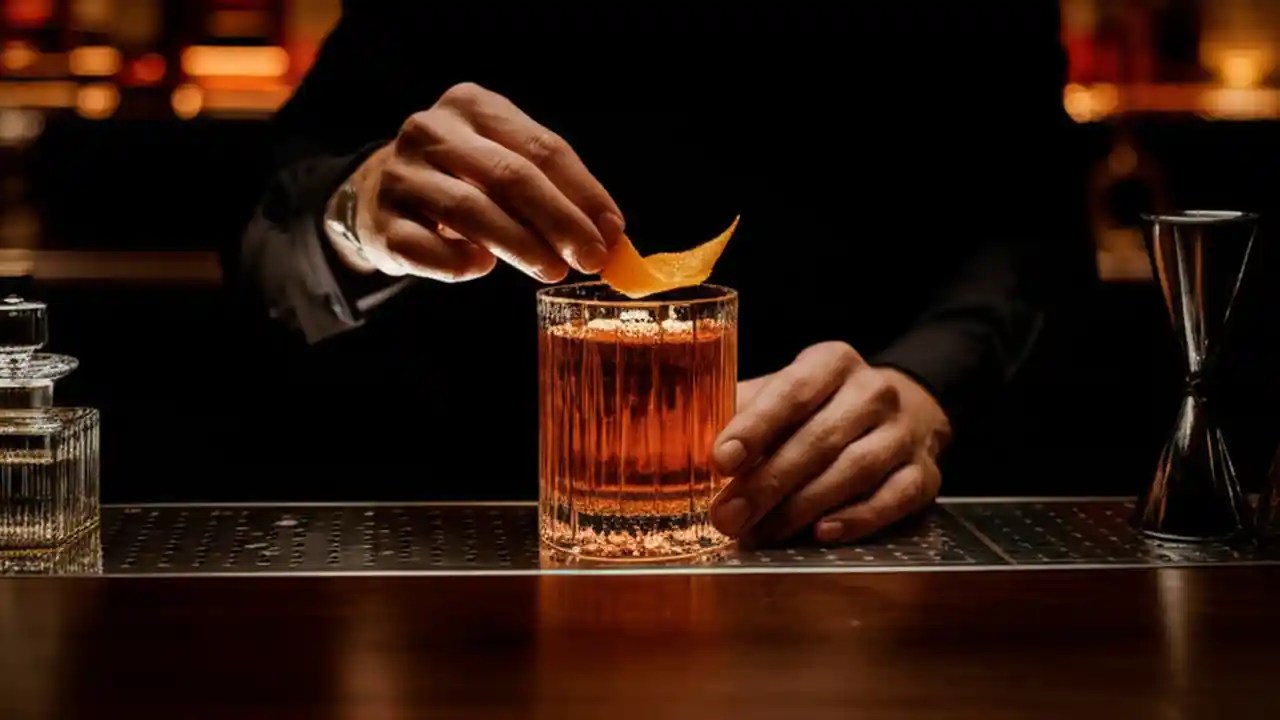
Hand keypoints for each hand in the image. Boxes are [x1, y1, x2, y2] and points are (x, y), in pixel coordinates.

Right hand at [333, 82, 624, 281]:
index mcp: (472, 105)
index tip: (612, 232)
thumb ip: (553, 191)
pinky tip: (481, 267)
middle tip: (590, 258)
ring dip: (520, 246)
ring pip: (470, 211)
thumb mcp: (504, 165)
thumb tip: (610, 236)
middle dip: (559, 221)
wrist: (379, 195)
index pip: (542, 148)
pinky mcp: (381, 222)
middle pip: (510, 176)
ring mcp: (401, 175)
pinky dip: (459, 263)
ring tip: (552, 270)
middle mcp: (431, 130)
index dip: (584, 193)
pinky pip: (426, 249)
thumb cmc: (462, 181)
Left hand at [709, 342, 951, 544]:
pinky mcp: (924, 474)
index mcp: (832, 362)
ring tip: (760, 532)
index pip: (791, 392)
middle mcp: (874, 392)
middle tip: (728, 516)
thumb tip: (683, 441)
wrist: (904, 412)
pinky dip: (856, 519)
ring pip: (854, 471)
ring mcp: (904, 434)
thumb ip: (742, 411)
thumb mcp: (784, 393)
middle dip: (767, 483)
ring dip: (801, 507)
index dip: (755, 427)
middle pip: (819, 439)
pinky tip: (820, 533)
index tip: (720, 460)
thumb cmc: (821, 408)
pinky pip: (892, 500)